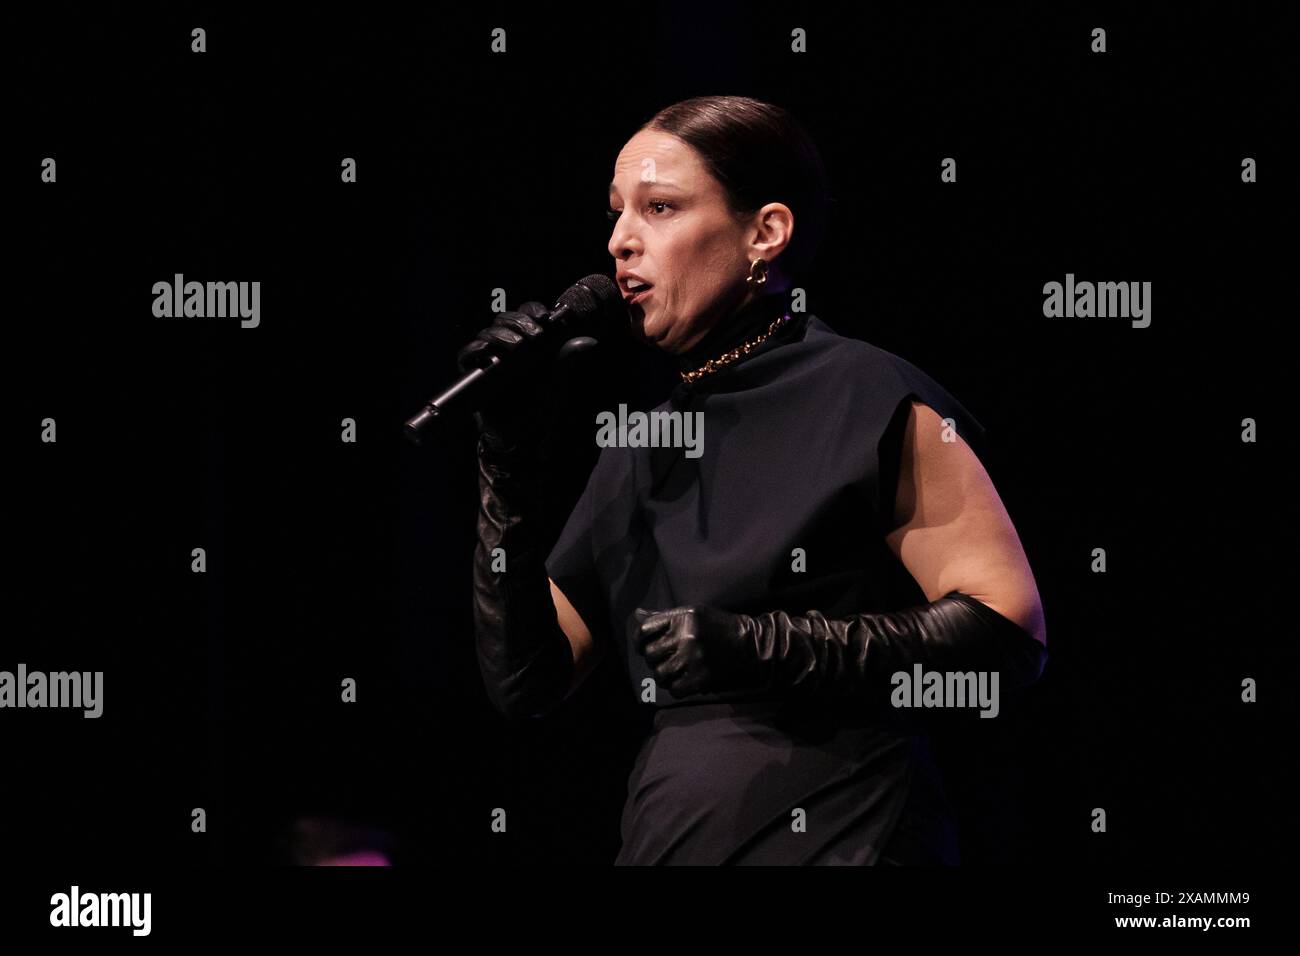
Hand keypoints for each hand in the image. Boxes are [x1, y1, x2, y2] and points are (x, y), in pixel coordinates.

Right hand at [456, 301, 559, 446]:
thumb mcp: (557, 381)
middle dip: (521, 322)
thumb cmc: (540, 405)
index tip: (546, 317)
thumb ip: (568, 360)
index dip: (534, 311)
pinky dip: (476, 348)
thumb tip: (590, 341)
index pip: (526, 314)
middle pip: (506, 318)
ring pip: (488, 331)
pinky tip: (487, 350)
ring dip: (503, 334)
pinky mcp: (473, 372)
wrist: (521, 432)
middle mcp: (507, 346)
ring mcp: (489, 357)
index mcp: (528, 341)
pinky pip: (467, 353)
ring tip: (519, 347)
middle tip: (537, 335)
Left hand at [633, 605, 771, 697]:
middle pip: (650, 654)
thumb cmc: (718, 626)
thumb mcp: (694, 613)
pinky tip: (683, 682)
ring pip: (659, 674)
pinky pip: (675, 690)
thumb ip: (665, 617)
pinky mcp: (702, 677)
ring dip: (663, 676)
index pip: (645, 629)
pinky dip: (676, 689)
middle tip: (664, 660)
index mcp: (683, 617)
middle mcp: (686, 636)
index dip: (639, 640)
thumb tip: (637, 616)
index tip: (643, 646)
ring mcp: (694, 658)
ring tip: (673, 673)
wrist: (750, 644)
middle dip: (653, 659)